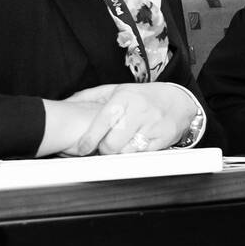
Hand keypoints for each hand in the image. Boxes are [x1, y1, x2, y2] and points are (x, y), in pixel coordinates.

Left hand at [61, 83, 196, 155]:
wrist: (178, 101)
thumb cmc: (143, 96)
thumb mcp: (117, 90)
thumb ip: (90, 96)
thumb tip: (66, 103)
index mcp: (125, 98)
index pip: (102, 122)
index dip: (89, 140)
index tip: (83, 148)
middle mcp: (139, 111)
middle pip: (112, 143)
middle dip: (104, 149)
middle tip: (104, 146)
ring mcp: (153, 125)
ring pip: (126, 151)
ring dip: (120, 153)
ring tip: (120, 145)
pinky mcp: (163, 139)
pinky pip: (142, 155)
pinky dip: (135, 154)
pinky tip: (134, 146)